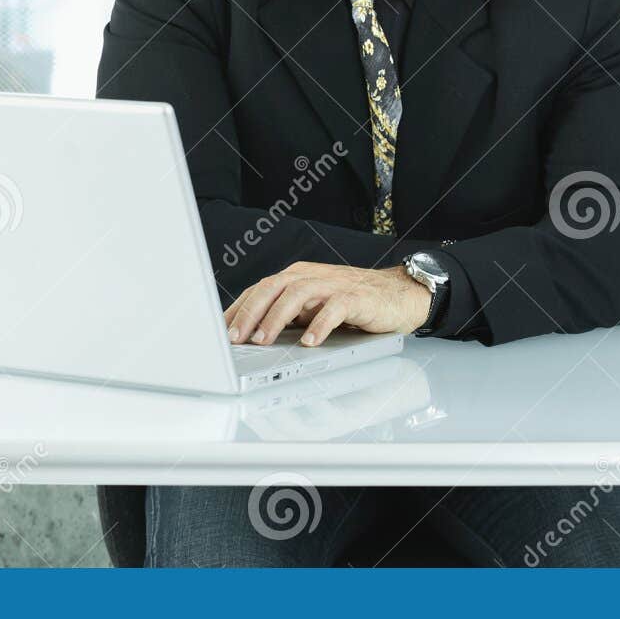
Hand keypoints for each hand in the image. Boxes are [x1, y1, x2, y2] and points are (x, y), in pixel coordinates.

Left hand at [223, 261, 430, 347]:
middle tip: (236, 338)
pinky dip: (319, 324)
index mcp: (296, 277)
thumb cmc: (352, 303)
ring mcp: (332, 285)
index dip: (238, 309)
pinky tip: (309, 342)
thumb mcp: (313, 308)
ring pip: (297, 295)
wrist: (399, 295)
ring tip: (263, 341)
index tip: (220, 332)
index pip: (259, 290)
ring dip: (276, 318)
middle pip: (271, 288)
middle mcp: (310, 276)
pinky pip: (334, 309)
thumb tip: (254, 337)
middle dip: (250, 313)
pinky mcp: (355, 297)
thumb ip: (288, 316)